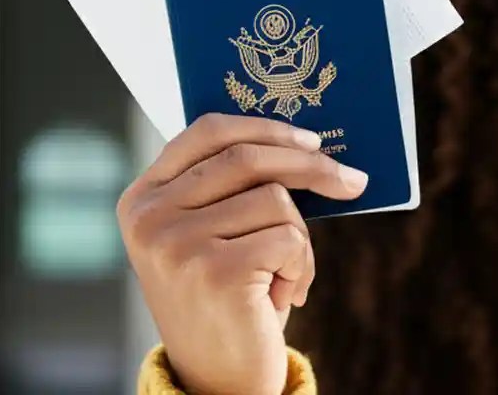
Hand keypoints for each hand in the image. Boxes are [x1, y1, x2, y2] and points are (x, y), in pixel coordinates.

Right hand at [117, 114, 368, 394]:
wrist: (219, 379)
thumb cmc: (229, 298)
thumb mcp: (218, 235)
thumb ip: (237, 188)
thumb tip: (314, 144)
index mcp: (143, 198)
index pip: (206, 132)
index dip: (264, 126)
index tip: (312, 138)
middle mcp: (150, 217)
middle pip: (249, 158)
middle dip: (313, 166)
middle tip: (354, 180)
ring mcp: (177, 243)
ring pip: (276, 199)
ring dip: (299, 239)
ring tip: (283, 275)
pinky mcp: (214, 271)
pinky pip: (289, 238)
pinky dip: (301, 267)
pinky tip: (281, 296)